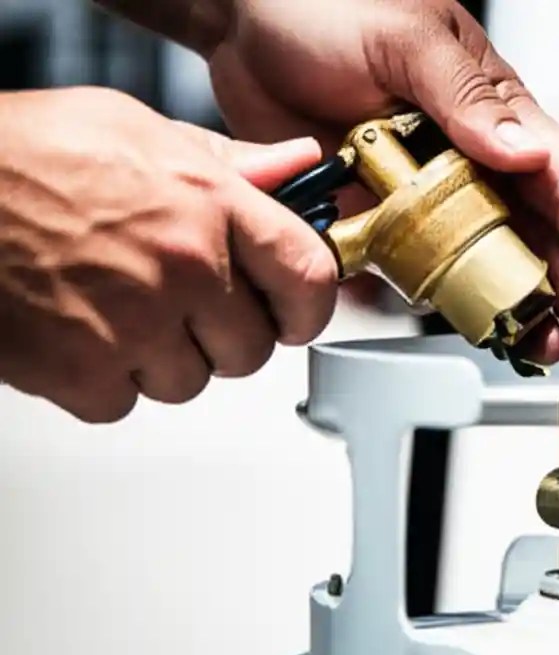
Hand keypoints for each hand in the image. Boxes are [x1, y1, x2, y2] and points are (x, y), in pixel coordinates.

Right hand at [0, 87, 333, 422]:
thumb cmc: (24, 153)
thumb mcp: (138, 130)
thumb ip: (228, 162)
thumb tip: (295, 169)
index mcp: (211, 206)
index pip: (311, 279)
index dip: (308, 305)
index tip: (295, 311)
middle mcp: (183, 269)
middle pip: (252, 349)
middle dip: (224, 335)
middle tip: (187, 307)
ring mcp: (134, 326)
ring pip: (190, 381)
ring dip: (163, 359)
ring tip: (121, 309)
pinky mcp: (79, 372)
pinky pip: (125, 402)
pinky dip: (104, 381)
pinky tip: (81, 331)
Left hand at [205, 0, 558, 367]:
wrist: (245, 24)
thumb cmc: (331, 5)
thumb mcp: (407, 37)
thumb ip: (464, 98)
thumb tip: (520, 153)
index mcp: (498, 113)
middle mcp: (475, 161)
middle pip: (544, 239)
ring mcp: (430, 198)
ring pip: (490, 266)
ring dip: (521, 311)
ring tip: (546, 351)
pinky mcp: (383, 222)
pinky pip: (419, 273)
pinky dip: (440, 304)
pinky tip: (467, 331)